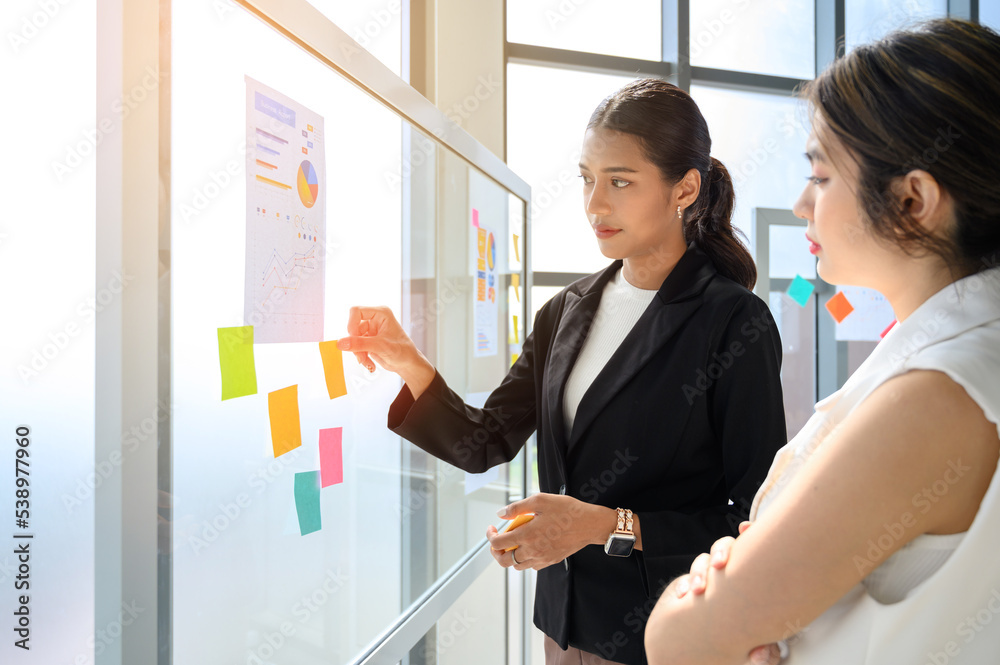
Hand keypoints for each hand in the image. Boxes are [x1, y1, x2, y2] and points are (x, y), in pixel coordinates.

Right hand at [337, 306, 434, 396]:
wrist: (408, 364)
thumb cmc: (403, 351)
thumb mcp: (381, 347)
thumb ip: (360, 344)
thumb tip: (340, 343)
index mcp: (381, 313)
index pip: (356, 311)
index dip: (351, 324)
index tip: (352, 339)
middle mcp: (374, 319)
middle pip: (352, 327)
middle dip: (355, 344)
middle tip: (361, 357)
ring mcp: (370, 330)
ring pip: (352, 339)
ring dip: (358, 352)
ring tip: (366, 362)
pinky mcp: (367, 340)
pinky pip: (356, 346)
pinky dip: (360, 356)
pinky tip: (369, 363)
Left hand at [486, 493, 612, 570]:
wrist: (590, 524)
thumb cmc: (567, 510)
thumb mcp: (540, 500)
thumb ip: (517, 507)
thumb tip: (501, 514)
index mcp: (527, 535)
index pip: (498, 543)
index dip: (490, 536)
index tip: (492, 528)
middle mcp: (533, 550)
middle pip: (504, 561)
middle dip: (495, 551)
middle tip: (497, 540)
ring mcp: (542, 558)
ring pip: (517, 565)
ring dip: (510, 556)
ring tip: (513, 543)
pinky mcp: (551, 561)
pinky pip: (531, 566)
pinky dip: (525, 559)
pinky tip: (529, 546)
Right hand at [671, 521, 782, 664]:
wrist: (702, 655)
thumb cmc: (736, 648)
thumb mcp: (754, 650)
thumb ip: (763, 653)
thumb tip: (761, 655)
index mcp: (750, 581)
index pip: (752, 552)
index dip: (749, 534)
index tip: (746, 528)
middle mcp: (729, 575)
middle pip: (726, 548)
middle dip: (721, 550)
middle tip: (720, 565)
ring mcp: (709, 580)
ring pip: (703, 561)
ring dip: (700, 571)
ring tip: (698, 590)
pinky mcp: (689, 588)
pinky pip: (684, 579)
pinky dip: (684, 584)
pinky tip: (685, 598)